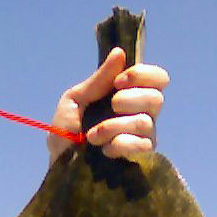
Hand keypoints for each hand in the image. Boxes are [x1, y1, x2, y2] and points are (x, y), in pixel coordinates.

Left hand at [47, 48, 168, 164]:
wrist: (59, 163)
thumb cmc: (65, 132)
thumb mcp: (74, 100)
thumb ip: (98, 80)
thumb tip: (119, 53)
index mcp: (128, 96)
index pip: (157, 78)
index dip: (144, 75)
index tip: (119, 81)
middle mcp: (141, 114)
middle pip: (156, 98)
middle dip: (130, 99)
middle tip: (111, 106)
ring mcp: (142, 137)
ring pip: (146, 122)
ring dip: (114, 126)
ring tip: (93, 136)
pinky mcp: (141, 159)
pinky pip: (143, 145)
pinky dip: (120, 144)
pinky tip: (105, 150)